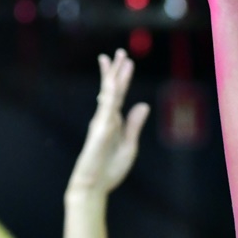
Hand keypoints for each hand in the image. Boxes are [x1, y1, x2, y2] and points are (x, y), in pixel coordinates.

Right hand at [66, 50, 149, 198]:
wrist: (94, 185)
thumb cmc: (110, 169)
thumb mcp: (130, 145)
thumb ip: (134, 125)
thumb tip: (143, 105)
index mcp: (114, 122)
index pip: (119, 96)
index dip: (123, 79)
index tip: (127, 62)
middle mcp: (106, 118)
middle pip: (112, 90)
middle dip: (116, 71)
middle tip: (121, 52)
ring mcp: (102, 122)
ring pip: (108, 94)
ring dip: (112, 76)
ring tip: (115, 58)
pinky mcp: (100, 130)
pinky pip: (106, 109)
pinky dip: (110, 95)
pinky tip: (112, 83)